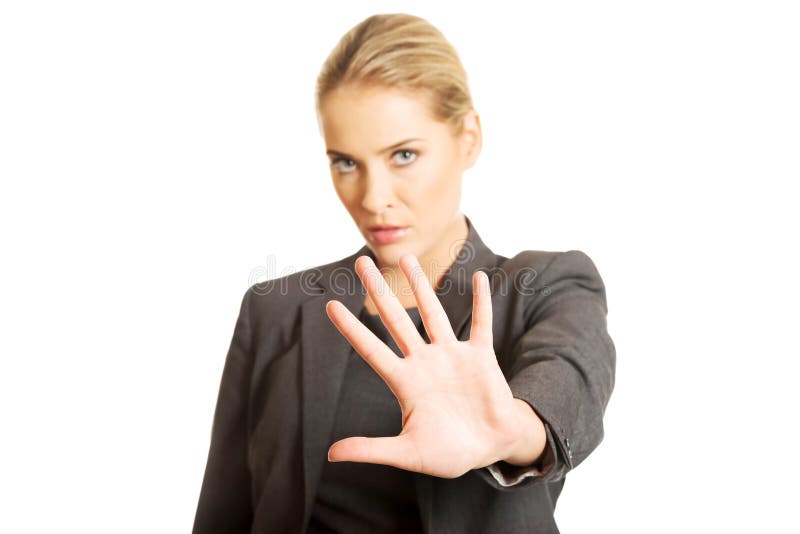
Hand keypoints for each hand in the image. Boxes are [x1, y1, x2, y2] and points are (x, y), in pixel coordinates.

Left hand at [324, 253, 541, 478]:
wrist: (491, 448)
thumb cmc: (450, 453)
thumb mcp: (408, 453)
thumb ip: (372, 449)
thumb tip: (330, 454)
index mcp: (404, 382)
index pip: (371, 348)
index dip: (351, 328)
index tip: (330, 305)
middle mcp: (424, 362)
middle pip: (396, 319)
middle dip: (379, 291)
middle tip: (362, 262)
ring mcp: (452, 356)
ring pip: (433, 313)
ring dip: (421, 285)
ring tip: (407, 257)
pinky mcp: (480, 357)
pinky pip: (480, 323)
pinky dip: (481, 301)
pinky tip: (478, 278)